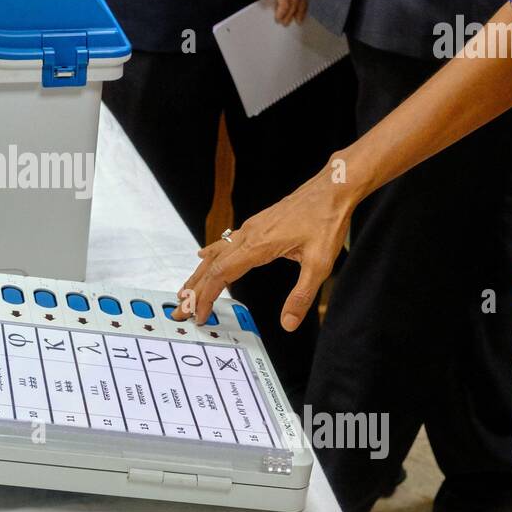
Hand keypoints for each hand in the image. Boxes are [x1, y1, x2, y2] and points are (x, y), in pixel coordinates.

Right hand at [173, 159, 357, 327]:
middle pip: (211, 266)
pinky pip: (224, 243)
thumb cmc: (326, 220)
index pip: (221, 274)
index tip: (199, 314)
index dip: (207, 296)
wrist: (332, 188)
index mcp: (258, 245)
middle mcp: (248, 235)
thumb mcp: (319, 264)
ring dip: (198, 275)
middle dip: (193, 290)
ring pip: (215, 254)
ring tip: (185, 290)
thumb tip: (288, 322)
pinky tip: (203, 257)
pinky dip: (210, 256)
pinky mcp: (256, 225)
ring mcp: (250, 228)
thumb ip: (301, 296)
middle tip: (180, 311)